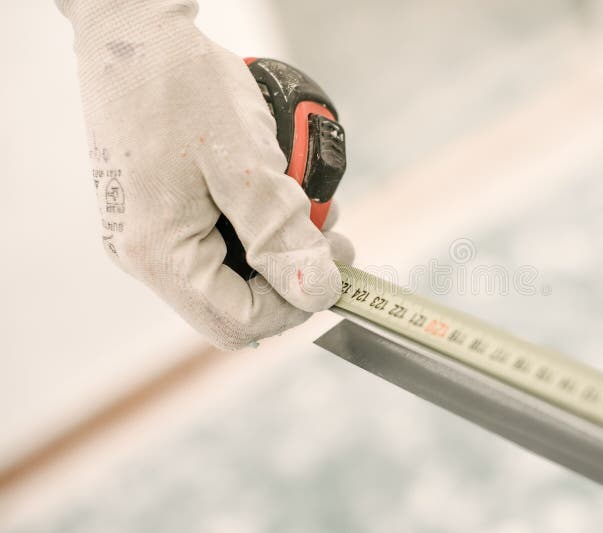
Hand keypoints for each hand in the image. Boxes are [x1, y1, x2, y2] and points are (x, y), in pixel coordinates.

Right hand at [58, 0, 352, 348]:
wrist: (132, 29)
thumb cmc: (179, 84)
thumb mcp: (243, 161)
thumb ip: (279, 233)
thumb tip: (318, 291)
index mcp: (159, 252)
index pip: (236, 320)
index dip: (294, 305)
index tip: (336, 269)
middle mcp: (146, 253)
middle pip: (234, 299)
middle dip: (290, 269)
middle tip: (330, 226)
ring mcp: (150, 231)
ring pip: (231, 268)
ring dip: (278, 241)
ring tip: (310, 198)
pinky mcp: (161, 209)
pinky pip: (218, 236)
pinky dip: (257, 220)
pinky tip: (278, 187)